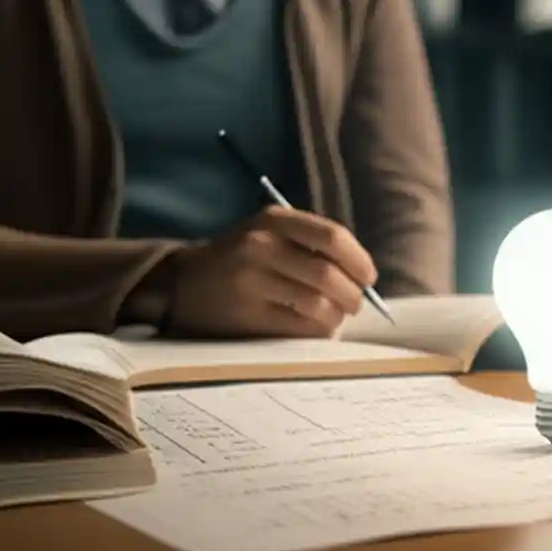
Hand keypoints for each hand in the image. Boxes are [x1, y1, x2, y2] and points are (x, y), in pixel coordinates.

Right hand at [163, 207, 377, 337]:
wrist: (181, 283)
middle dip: (353, 295)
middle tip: (355, 305)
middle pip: (328, 274)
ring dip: (336, 316)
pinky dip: (317, 330)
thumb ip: (312, 244)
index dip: (359, 260)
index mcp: (274, 220)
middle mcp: (260, 245)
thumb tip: (363, 276)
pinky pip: (298, 327)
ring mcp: (250, 281)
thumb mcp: (269, 234)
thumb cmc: (241, 259)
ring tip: (335, 318)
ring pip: (317, 303)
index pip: (333, 237)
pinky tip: (314, 328)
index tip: (369, 278)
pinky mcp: (244, 314)